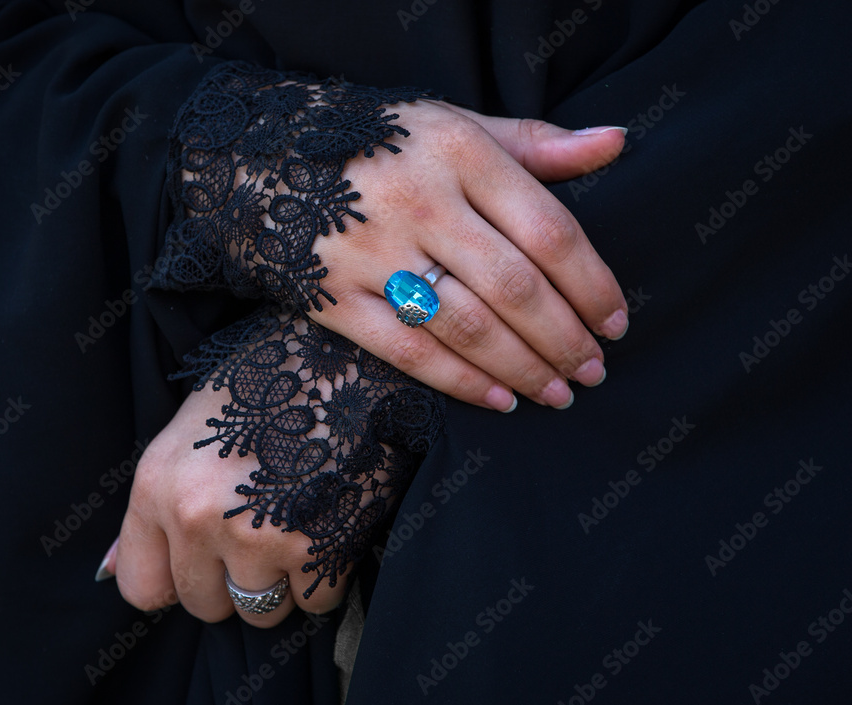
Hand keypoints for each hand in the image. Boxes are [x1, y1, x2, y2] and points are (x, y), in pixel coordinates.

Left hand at [100, 309, 440, 626]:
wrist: (353, 354)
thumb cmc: (272, 379)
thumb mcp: (193, 425)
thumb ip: (155, 505)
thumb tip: (109, 572)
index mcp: (159, 484)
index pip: (141, 587)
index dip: (175, 579)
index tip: (204, 563)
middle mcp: (199, 517)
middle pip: (207, 605)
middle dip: (234, 579)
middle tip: (264, 528)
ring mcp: (259, 537)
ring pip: (262, 611)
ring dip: (282, 581)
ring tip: (299, 520)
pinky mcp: (318, 548)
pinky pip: (317, 600)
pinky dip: (327, 572)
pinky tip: (331, 519)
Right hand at [311, 102, 627, 411]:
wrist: (266, 160)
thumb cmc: (381, 142)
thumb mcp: (456, 125)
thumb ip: (535, 143)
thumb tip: (617, 142)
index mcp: (459, 154)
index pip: (549, 231)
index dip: (593, 285)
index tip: (616, 323)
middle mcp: (420, 203)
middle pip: (514, 287)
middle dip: (565, 339)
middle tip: (594, 372)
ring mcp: (373, 253)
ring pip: (467, 325)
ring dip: (523, 367)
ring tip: (558, 393)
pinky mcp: (336, 296)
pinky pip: (407, 348)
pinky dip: (460, 380)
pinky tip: (499, 400)